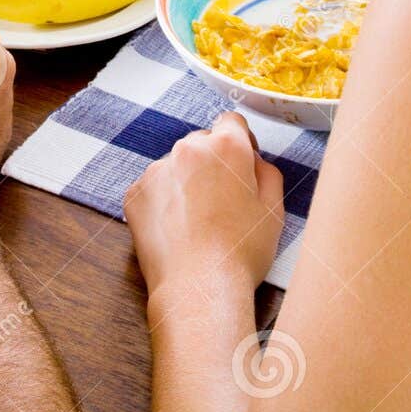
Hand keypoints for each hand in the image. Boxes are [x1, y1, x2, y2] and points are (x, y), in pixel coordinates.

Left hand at [124, 112, 285, 301]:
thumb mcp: (274, 209)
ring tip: (197, 221)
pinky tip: (177, 230)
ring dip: (186, 182)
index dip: (241, 144)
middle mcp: (188, 149)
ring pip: (176, 166)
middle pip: (202, 143)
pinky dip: (164, 202)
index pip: (232, 123)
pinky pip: (154, 188)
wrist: (198, 288)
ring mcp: (157, 170)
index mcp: (227, 146)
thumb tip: (254, 160)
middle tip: (221, 201)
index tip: (242, 166)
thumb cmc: (241, 252)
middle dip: (212, 163)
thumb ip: (266, 172)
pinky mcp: (135, 193)